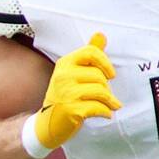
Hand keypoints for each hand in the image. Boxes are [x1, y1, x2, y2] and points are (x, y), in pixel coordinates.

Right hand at [34, 32, 120, 150]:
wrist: (47, 124)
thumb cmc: (65, 97)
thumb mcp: (73, 73)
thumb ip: (89, 55)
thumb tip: (101, 34)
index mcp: (65, 63)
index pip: (91, 52)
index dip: (105, 63)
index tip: (111, 75)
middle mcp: (64, 75)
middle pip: (99, 76)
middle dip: (107, 89)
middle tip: (107, 97)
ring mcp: (66, 93)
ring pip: (101, 91)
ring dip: (110, 102)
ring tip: (111, 106)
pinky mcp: (71, 109)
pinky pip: (98, 107)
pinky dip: (106, 112)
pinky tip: (106, 114)